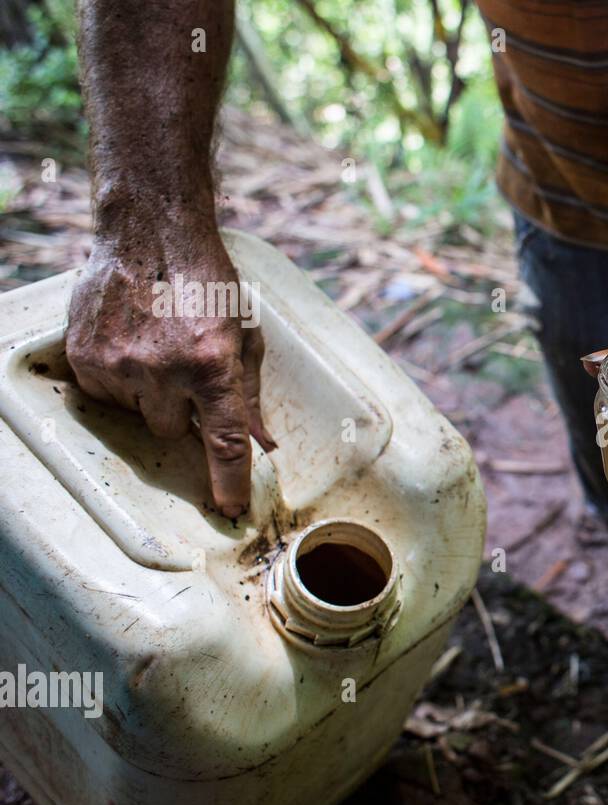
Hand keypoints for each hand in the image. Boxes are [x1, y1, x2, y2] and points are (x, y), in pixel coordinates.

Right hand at [66, 229, 273, 517]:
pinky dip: (119, 380)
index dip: (228, 481)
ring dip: (150, 395)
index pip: (224, 441)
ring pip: (138, 416)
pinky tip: (130, 346)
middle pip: (174, 433)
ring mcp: (119, 364)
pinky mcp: (86, 356)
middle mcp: (164, 370)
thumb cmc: (207, 282)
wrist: (150, 233)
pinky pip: (105, 395)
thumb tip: (262, 445)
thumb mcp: (244, 336)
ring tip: (157, 349)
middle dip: (183, 414)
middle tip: (185, 374)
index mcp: (213, 365)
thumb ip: (250, 394)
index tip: (229, 509)